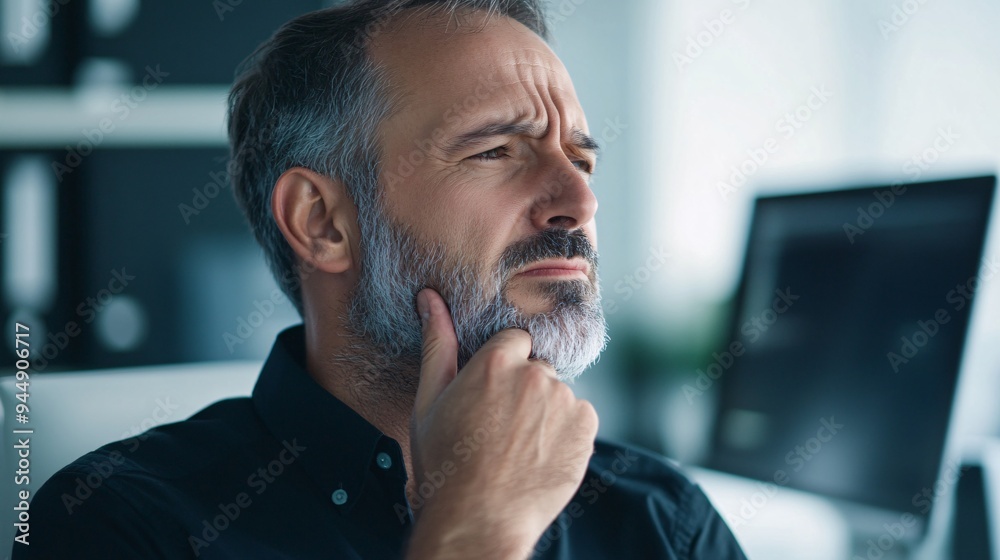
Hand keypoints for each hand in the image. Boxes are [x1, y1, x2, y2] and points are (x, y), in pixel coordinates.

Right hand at [406, 288, 597, 559]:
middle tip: (501, 429)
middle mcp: (536, 373)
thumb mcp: (429, 402)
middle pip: (537, 369)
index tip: (490, 397)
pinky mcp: (587, 426)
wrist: (478, 519)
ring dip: (546, 413)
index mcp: (496, 360)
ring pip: (558, 395)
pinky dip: (566, 433)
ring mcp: (565, 400)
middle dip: (525, 391)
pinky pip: (580, 418)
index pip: (514, 341)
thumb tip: (430, 297)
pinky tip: (541, 456)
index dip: (502, 369)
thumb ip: (437, 344)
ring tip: (520, 448)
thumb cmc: (445, 463)